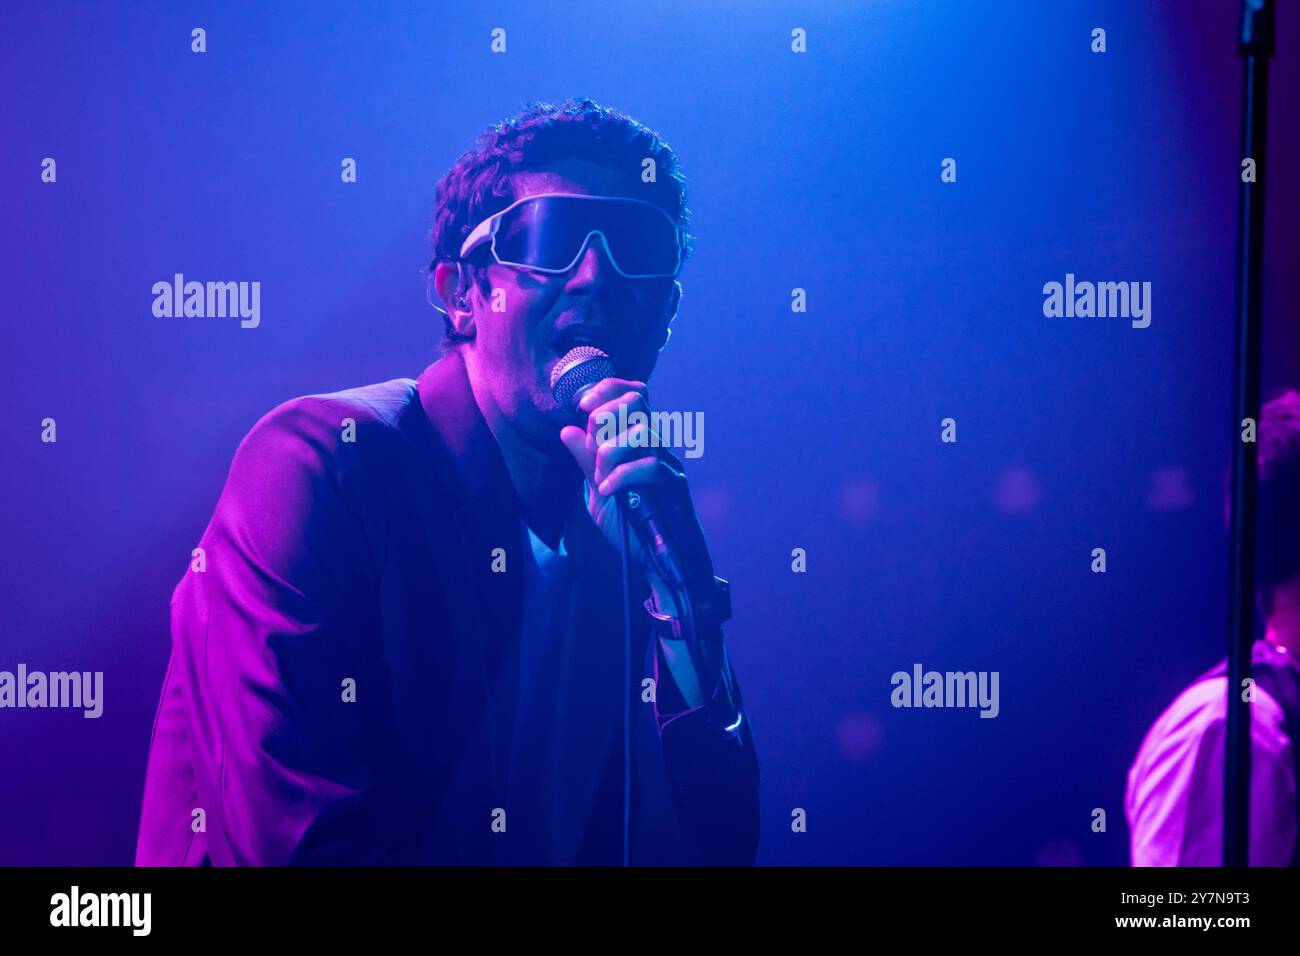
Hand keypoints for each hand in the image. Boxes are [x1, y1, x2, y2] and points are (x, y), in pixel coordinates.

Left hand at [558, 377, 707, 613]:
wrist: (657, 561)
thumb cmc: (631, 527)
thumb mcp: (598, 492)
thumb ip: (586, 462)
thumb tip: (567, 430)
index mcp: (639, 444)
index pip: (632, 396)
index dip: (607, 389)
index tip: (582, 404)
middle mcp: (655, 447)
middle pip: (638, 402)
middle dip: (605, 415)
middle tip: (593, 444)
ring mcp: (666, 464)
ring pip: (642, 430)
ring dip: (610, 450)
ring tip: (601, 477)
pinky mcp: (672, 486)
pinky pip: (647, 467)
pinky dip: (620, 477)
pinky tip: (608, 491)